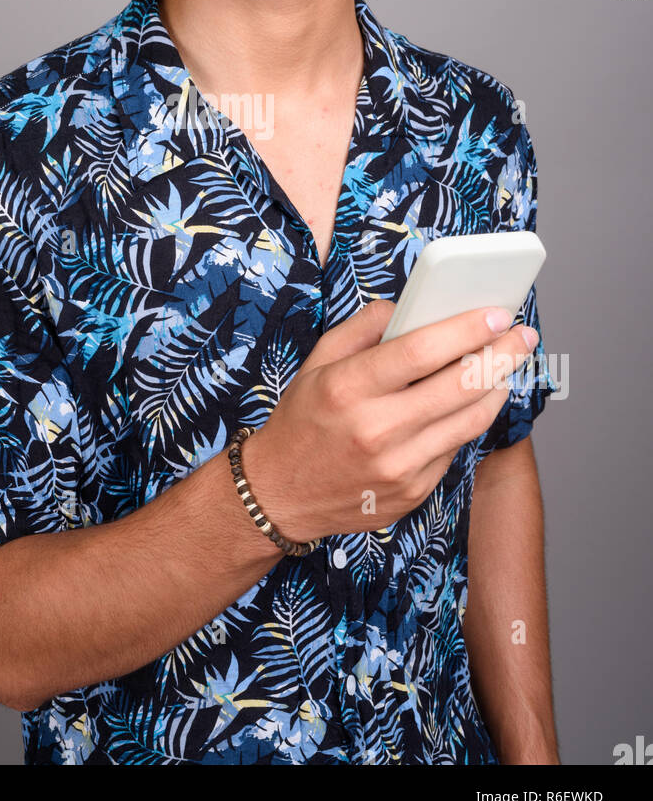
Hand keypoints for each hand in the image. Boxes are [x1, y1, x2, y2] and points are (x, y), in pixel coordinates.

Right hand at [242, 299, 537, 538]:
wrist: (280, 494)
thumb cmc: (302, 420)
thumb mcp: (317, 362)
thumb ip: (362, 328)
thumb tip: (408, 306)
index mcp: (348, 387)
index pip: (421, 350)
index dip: (466, 329)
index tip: (496, 313)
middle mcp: (376, 429)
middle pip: (459, 385)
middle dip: (501, 354)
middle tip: (522, 335)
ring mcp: (398, 466)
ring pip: (469, 420)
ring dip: (497, 387)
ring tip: (507, 365)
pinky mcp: (412, 492)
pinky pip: (455, 448)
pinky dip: (469, 420)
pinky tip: (475, 401)